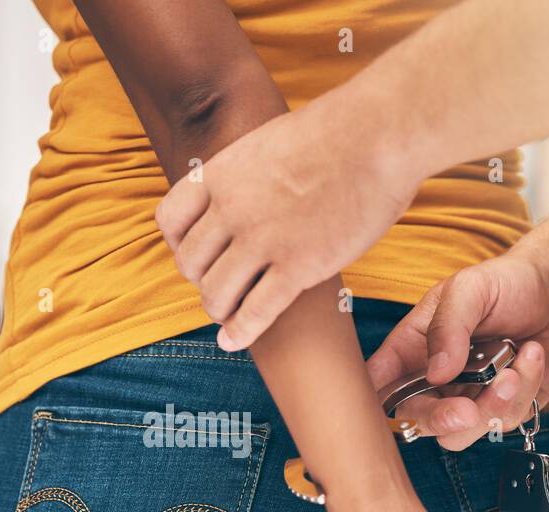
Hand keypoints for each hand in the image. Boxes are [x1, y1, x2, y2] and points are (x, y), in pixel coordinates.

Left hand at [156, 88, 415, 351]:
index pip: (169, 220)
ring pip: (215, 294)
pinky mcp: (298, 267)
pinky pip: (255, 313)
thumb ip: (247, 174)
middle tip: (221, 285)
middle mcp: (233, 209)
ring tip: (228, 314)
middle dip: (201, 280)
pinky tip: (234, 341)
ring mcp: (264, 240)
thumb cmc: (338, 132)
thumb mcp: (269, 142)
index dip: (178, 244)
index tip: (196, 254)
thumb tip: (246, 194)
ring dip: (218, 309)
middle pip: (189, 263)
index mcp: (221, 174)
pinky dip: (240, 333)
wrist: (379, 133)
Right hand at [365, 214, 548, 450]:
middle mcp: (435, 380)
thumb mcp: (469, 289)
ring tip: (514, 369)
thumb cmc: (505, 283)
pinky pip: (504, 421)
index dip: (374, 402)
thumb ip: (448, 326)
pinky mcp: (504, 409)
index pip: (380, 383)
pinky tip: (531, 357)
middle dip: (440, 420)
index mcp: (412, 349)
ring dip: (492, 406)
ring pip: (461, 433)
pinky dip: (523, 391)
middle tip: (465, 411)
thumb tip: (437, 372)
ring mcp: (468, 398)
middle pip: (416, 420)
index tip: (392, 405)